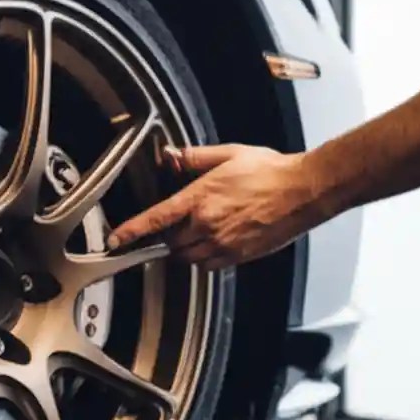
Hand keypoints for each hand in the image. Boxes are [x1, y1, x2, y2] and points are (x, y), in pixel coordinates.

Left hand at [108, 144, 333, 269]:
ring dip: (186, 248)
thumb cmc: (271, 172)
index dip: (131, 231)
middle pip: (170, 242)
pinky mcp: (238, 257)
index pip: (156, 219)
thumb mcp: (228, 154)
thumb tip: (172, 156)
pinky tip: (217, 240)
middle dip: (170, 234)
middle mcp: (208, 225)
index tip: (116, 239)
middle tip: (184, 219)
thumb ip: (195, 157)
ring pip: (188, 257)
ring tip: (202, 229)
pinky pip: (209, 265)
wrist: (303, 191)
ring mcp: (224, 244)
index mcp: (201, 198)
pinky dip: (204, 257)